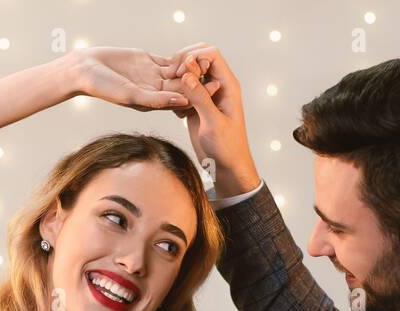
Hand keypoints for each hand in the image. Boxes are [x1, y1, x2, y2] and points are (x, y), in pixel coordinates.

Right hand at [71, 46, 201, 111]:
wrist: (86, 70)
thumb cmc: (104, 88)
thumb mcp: (132, 95)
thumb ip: (157, 99)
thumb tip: (181, 100)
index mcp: (153, 104)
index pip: (179, 101)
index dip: (196, 97)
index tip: (213, 92)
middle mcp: (155, 92)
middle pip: (182, 87)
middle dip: (199, 83)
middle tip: (218, 77)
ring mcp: (154, 76)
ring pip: (178, 73)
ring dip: (192, 68)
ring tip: (209, 63)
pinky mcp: (149, 62)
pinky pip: (169, 60)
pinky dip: (181, 56)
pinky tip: (194, 52)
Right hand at [157, 43, 258, 195]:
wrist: (227, 168)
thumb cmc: (227, 149)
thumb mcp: (213, 123)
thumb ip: (200, 98)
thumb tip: (186, 75)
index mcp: (228, 85)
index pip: (211, 54)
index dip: (194, 56)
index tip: (181, 71)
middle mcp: (218, 86)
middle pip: (199, 58)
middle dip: (183, 63)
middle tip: (172, 77)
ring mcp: (207, 96)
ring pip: (190, 74)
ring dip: (178, 81)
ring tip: (172, 97)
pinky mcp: (197, 106)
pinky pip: (184, 91)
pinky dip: (177, 95)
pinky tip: (177, 113)